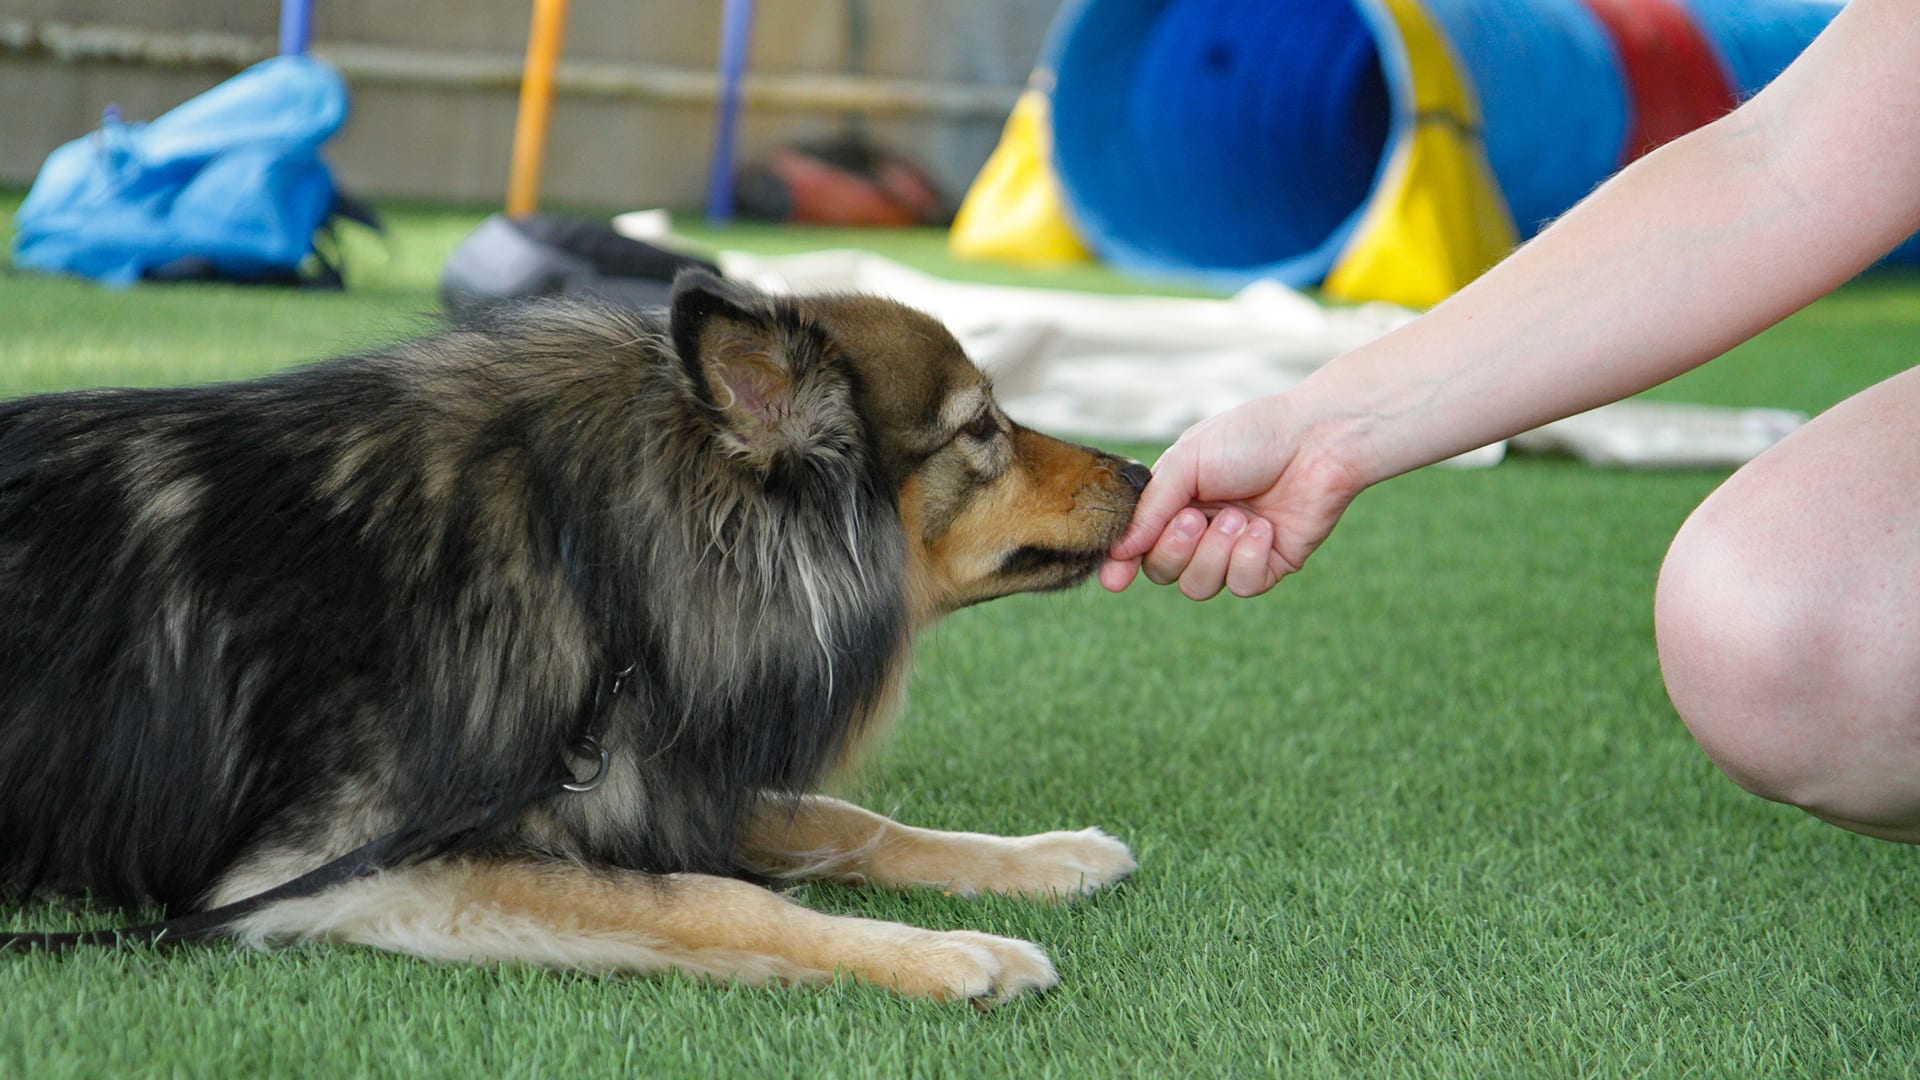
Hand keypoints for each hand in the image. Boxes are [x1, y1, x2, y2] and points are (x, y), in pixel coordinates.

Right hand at [1098, 395, 1368, 599]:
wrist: (1318, 440)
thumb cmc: (1251, 437)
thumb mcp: (1186, 461)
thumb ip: (1150, 506)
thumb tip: (1120, 550)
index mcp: (1174, 501)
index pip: (1137, 544)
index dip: (1121, 564)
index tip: (1114, 579)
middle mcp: (1200, 529)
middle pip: (1163, 572)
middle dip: (1175, 549)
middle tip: (1197, 517)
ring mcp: (1234, 550)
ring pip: (1199, 586)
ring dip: (1214, 553)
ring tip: (1239, 517)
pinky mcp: (1270, 565)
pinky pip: (1243, 586)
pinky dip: (1249, 559)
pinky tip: (1264, 529)